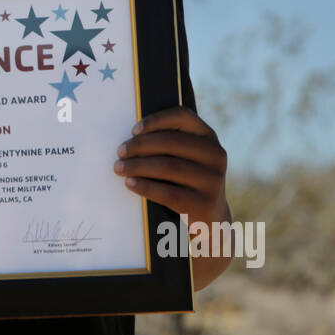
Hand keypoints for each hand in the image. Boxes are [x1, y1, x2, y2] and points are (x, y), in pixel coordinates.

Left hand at [113, 106, 228, 225]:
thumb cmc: (186, 181)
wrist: (210, 218)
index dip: (156, 120)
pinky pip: (168, 193)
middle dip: (140, 145)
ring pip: (168, 167)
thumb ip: (170, 143)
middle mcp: (215, 155)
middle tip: (120, 152)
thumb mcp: (187, 157)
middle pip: (171, 142)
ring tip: (119, 168)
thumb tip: (132, 136)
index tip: (133, 130)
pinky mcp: (204, 204)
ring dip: (137, 166)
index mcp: (208, 137)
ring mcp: (213, 180)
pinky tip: (130, 183)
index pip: (183, 116)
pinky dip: (145, 186)